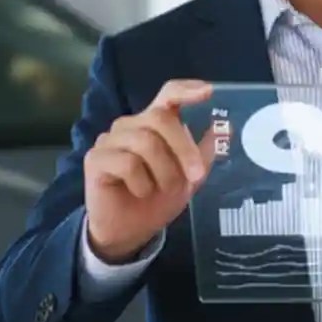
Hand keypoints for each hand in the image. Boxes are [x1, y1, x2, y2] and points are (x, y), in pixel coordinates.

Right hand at [84, 79, 216, 263]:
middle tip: (196, 176)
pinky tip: (140, 192)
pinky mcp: (96, 158)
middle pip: (160, 118)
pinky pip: (127, 163)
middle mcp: (131, 125)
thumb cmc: (158, 199)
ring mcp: (111, 139)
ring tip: (163, 190)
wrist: (130, 232)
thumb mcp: (189, 178)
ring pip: (146, 142)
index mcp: (155, 123)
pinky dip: (142, 183)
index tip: (208, 92)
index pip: (168, 94)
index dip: (186, 90)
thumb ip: (204, 153)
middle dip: (183, 148)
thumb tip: (225, 128)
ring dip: (164, 172)